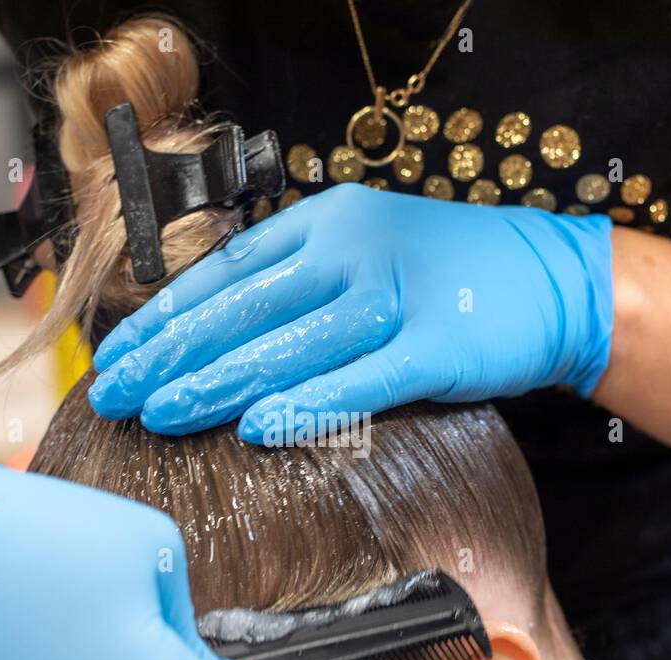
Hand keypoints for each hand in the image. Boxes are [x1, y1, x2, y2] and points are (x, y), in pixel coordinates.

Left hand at [89, 182, 614, 439]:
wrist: (555, 277)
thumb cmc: (449, 274)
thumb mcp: (366, 251)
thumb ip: (298, 284)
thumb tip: (216, 336)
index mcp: (327, 222)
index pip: (225, 273)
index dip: (166, 318)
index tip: (119, 357)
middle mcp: (354, 248)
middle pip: (244, 308)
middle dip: (170, 356)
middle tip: (115, 396)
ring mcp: (397, 294)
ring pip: (289, 344)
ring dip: (218, 383)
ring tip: (160, 416)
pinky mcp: (439, 346)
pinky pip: (361, 379)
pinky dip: (306, 404)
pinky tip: (255, 427)